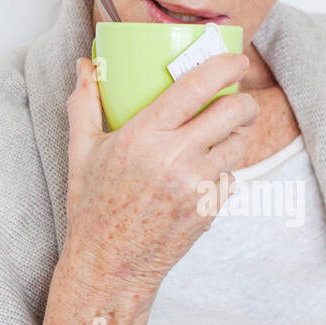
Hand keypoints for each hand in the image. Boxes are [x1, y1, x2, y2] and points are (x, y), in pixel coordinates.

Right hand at [64, 50, 258, 299]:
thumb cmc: (92, 207)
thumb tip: (84, 65)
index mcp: (143, 136)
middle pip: (232, 113)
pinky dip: (225, 171)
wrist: (109, 265)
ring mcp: (196, 187)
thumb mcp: (81, 152)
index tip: (236, 59)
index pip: (195, 87)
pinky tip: (206, 173)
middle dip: (244, 102)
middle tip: (241, 101)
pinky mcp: (209, 210)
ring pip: (239, 146)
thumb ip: (84, 103)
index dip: (224, 66)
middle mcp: (174, 159)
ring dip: (238, 136)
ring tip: (224, 135)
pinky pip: (232, 178)